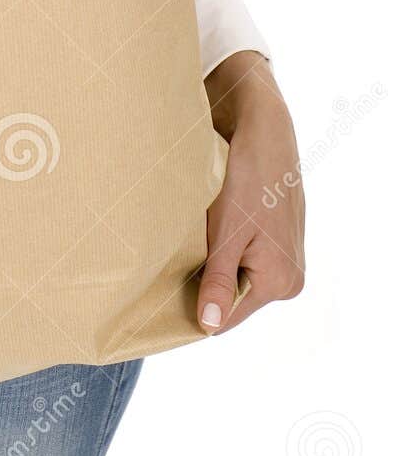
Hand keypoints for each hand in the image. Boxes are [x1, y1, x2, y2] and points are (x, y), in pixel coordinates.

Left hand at [197, 51, 305, 333]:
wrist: (265, 130)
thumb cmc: (247, 178)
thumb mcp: (226, 233)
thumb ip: (217, 281)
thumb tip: (208, 326)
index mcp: (281, 281)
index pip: (228, 316)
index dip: (197, 306)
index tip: (165, 295)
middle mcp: (290, 276)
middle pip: (233, 295)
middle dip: (205, 280)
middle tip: (175, 258)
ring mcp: (286, 256)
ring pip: (236, 273)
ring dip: (213, 260)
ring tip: (194, 239)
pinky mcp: (278, 237)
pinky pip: (243, 255)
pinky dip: (224, 245)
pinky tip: (211, 227)